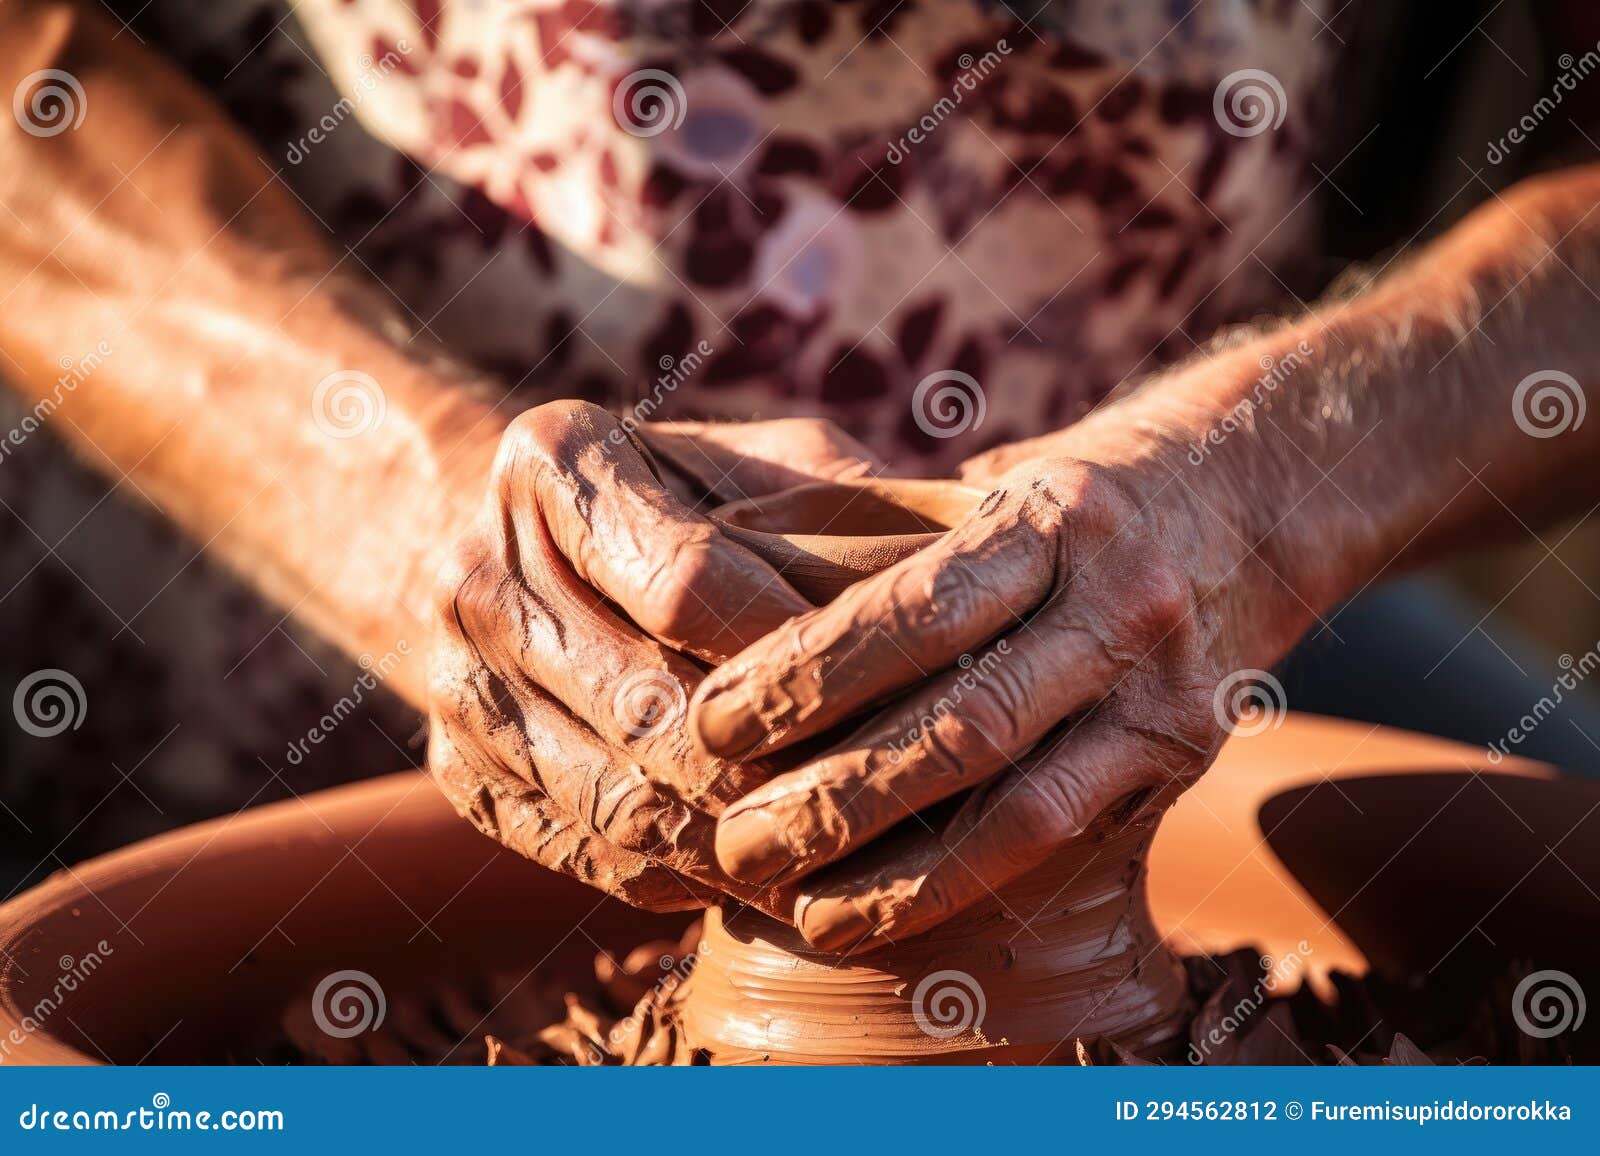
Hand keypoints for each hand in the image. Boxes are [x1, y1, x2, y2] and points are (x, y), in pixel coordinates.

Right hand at [426, 402, 883, 911]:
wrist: (508, 544)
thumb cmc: (678, 496)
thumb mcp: (755, 460)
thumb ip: (845, 500)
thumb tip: (974, 557)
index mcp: (554, 462)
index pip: (690, 583)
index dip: (799, 650)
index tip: (899, 688)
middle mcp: (479, 570)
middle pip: (652, 708)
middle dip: (780, 767)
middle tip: (891, 801)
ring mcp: (453, 682)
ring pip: (619, 799)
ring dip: (739, 844)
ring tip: (846, 858)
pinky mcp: (457, 775)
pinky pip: (584, 852)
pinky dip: (681, 878)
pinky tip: (760, 878)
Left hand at [692, 452, 1281, 949]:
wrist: (1232, 509)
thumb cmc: (1051, 505)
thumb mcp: (975, 482)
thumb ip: (862, 523)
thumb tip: (710, 561)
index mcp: (1059, 514)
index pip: (918, 607)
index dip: (808, 673)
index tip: (712, 720)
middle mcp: (1128, 603)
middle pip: (965, 722)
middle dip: (835, 795)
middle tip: (735, 838)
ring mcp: (1169, 693)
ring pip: (1021, 809)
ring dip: (894, 869)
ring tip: (790, 900)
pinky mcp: (1184, 763)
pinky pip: (1059, 846)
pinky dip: (957, 886)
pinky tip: (873, 910)